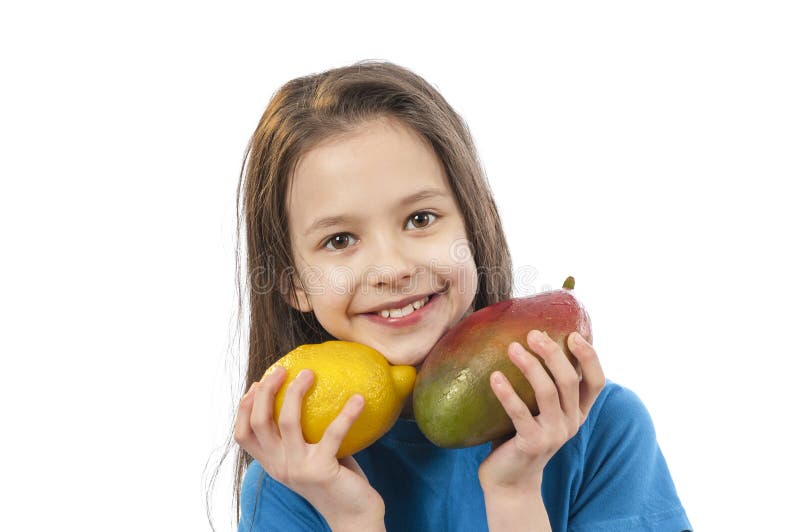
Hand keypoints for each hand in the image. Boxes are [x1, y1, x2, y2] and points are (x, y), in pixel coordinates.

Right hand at [234, 367, 384, 529]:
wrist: (354, 517)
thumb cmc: (335, 479)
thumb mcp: (310, 456)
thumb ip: (303, 435)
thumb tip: (308, 391)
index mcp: (272, 464)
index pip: (243, 435)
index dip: (244, 407)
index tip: (257, 383)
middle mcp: (279, 467)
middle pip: (260, 422)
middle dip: (266, 391)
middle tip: (283, 370)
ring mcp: (298, 469)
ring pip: (288, 422)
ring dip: (297, 392)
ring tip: (309, 373)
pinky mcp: (321, 470)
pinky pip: (333, 433)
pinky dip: (347, 413)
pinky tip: (359, 399)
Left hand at [478, 330, 604, 491]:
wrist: (510, 481)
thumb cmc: (520, 434)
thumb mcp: (538, 409)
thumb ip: (542, 383)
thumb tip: (526, 338)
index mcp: (577, 411)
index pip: (595, 381)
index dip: (589, 357)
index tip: (574, 334)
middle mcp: (571, 423)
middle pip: (569, 381)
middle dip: (552, 353)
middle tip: (532, 334)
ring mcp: (553, 435)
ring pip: (547, 393)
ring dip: (530, 367)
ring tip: (511, 347)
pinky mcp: (532, 444)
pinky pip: (519, 413)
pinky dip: (507, 393)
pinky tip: (494, 376)